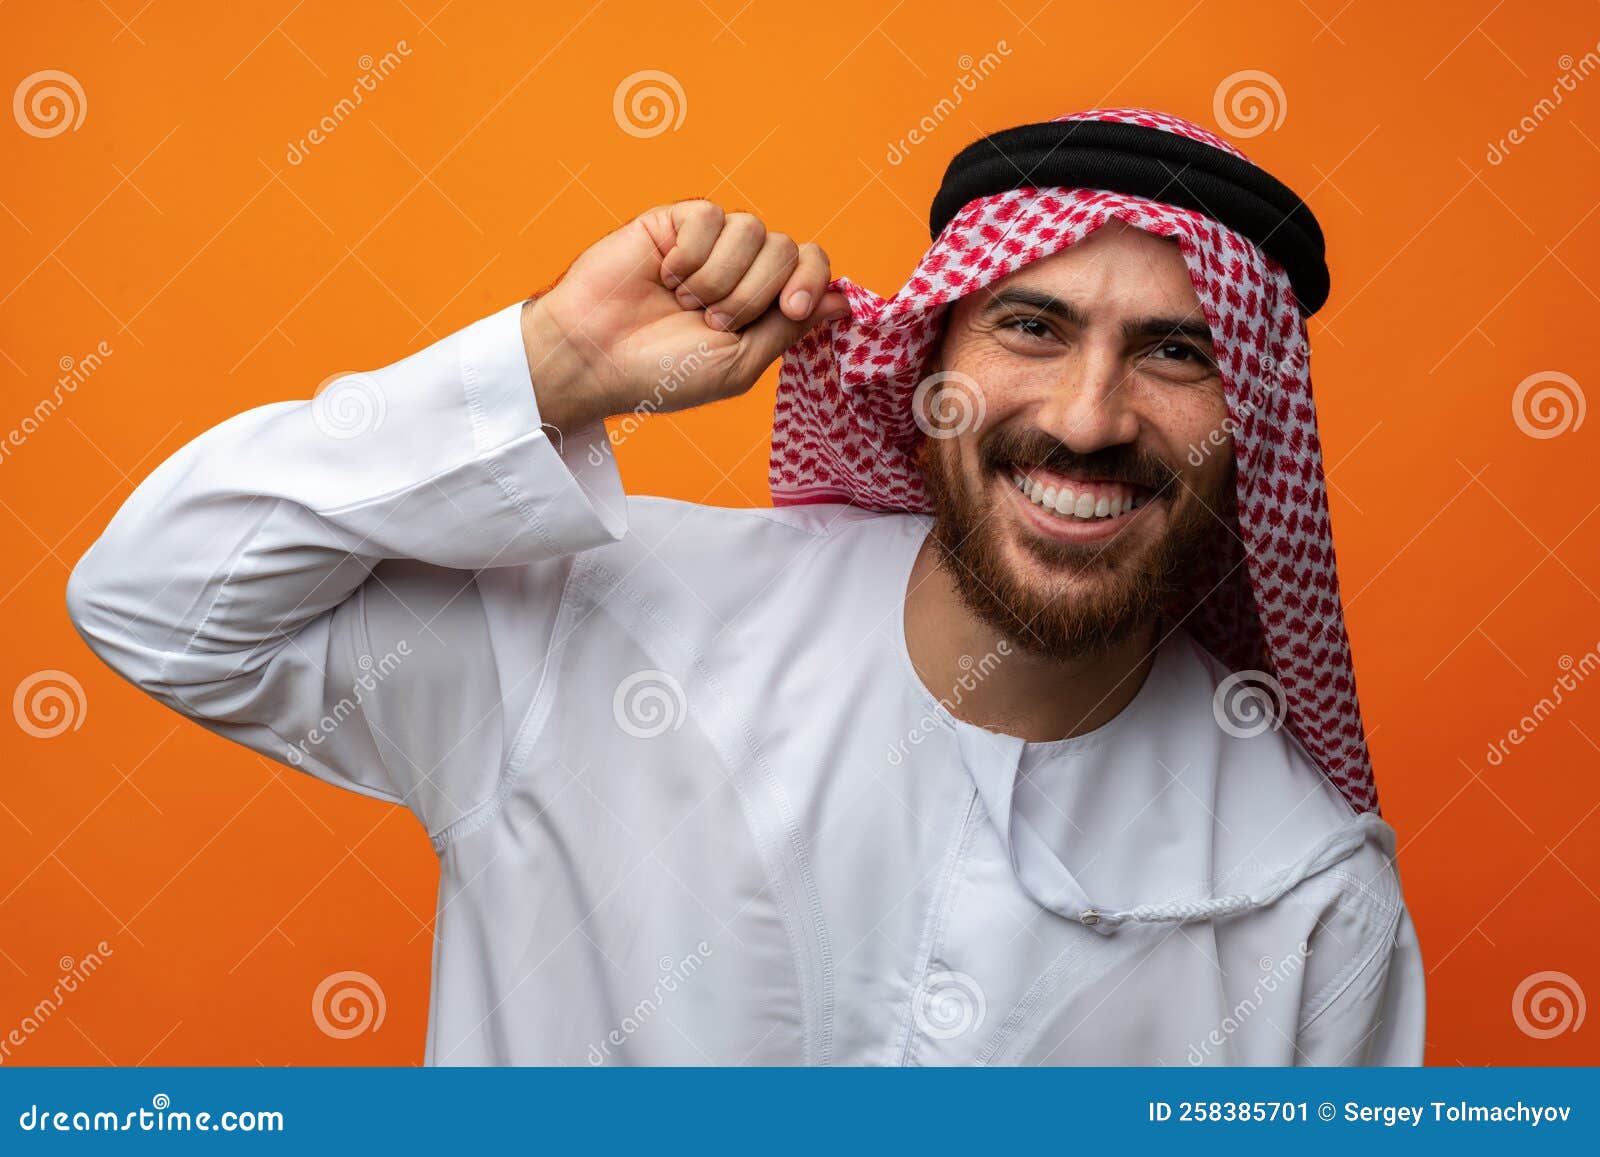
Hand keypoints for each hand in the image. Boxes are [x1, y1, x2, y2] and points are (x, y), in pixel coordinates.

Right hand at [521, 200, 849, 431]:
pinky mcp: (676, 223)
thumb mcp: (738, 365)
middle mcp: (743, 270)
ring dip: (719, 277)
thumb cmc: (661, 372)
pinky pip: (710, 215)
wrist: (596, 357)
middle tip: (713, 321)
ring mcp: (710, 244)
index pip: (814, 267)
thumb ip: (788, 330)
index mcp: (763, 305)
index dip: (810, 280)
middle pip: (787, 249)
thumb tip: (842, 300)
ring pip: (751, 230)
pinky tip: (665, 275)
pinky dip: (690, 253)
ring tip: (684, 302)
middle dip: (754, 292)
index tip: (790, 308)